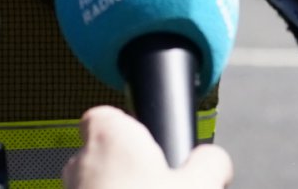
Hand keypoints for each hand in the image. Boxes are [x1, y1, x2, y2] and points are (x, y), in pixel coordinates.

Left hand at [63, 106, 231, 188]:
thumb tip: (215, 160)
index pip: (108, 116)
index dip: (133, 130)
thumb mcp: (198, 185)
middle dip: (132, 172)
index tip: (156, 148)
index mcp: (111, 136)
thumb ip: (209, 163)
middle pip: (107, 155)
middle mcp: (82, 161)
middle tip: (162, 187)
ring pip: (99, 185)